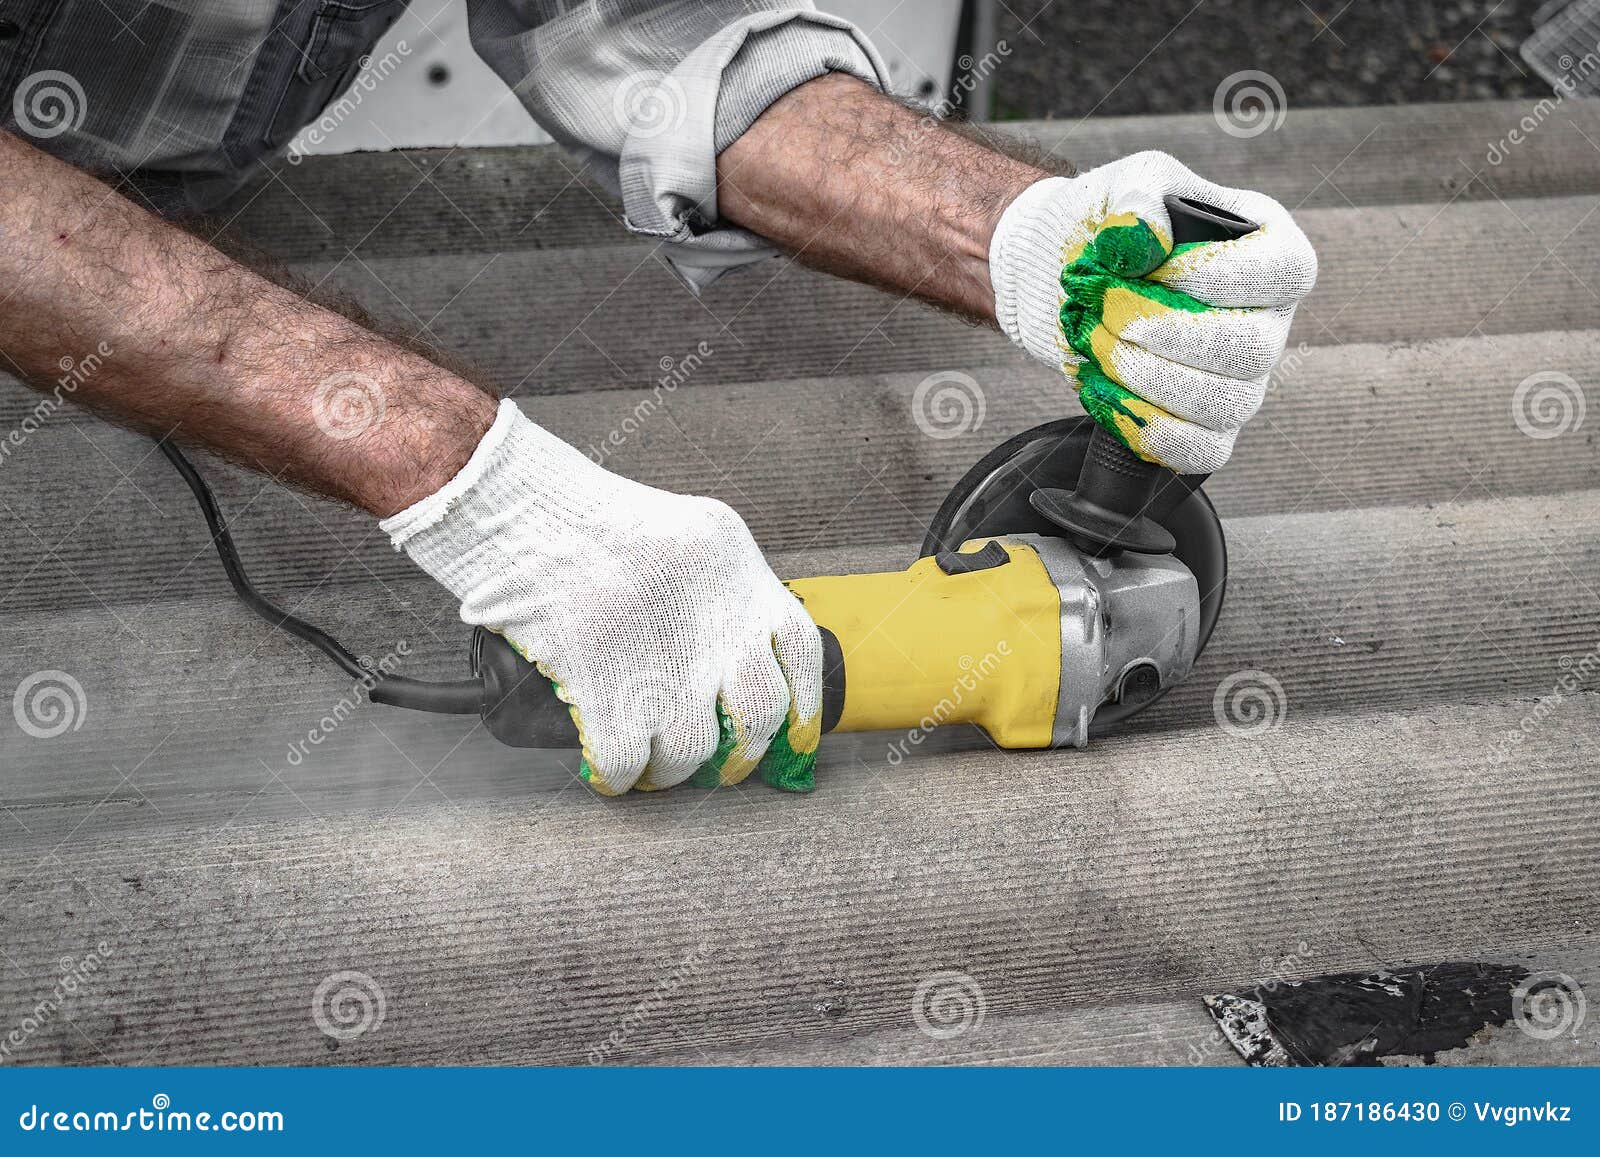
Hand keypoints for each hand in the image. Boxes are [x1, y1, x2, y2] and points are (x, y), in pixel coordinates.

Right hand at [381, 401, 822, 794]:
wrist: (515, 514)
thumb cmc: (587, 519)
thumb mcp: (688, 532)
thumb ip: (723, 588)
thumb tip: (741, 659)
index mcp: (735, 569)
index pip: (798, 650)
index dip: (804, 704)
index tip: (797, 733)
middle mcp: (712, 618)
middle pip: (757, 713)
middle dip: (744, 754)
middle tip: (725, 765)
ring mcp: (663, 660)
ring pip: (695, 750)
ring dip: (675, 770)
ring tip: (658, 765)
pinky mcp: (609, 692)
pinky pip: (631, 764)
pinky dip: (623, 779)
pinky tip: (613, 773)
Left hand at [989, 151, 1317, 472]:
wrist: (1059, 277)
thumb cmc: (1107, 228)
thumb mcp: (1124, 186)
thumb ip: (1139, 198)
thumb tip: (1145, 237)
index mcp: (1269, 250)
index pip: (1286, 273)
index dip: (1219, 277)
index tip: (1154, 267)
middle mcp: (1268, 319)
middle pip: (1252, 348)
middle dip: (1164, 333)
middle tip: (1103, 308)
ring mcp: (1242, 380)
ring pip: (1225, 404)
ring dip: (1146, 379)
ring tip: (1094, 343)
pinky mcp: (1205, 425)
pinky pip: (1202, 451)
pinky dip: (1149, 429)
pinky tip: (1104, 391)